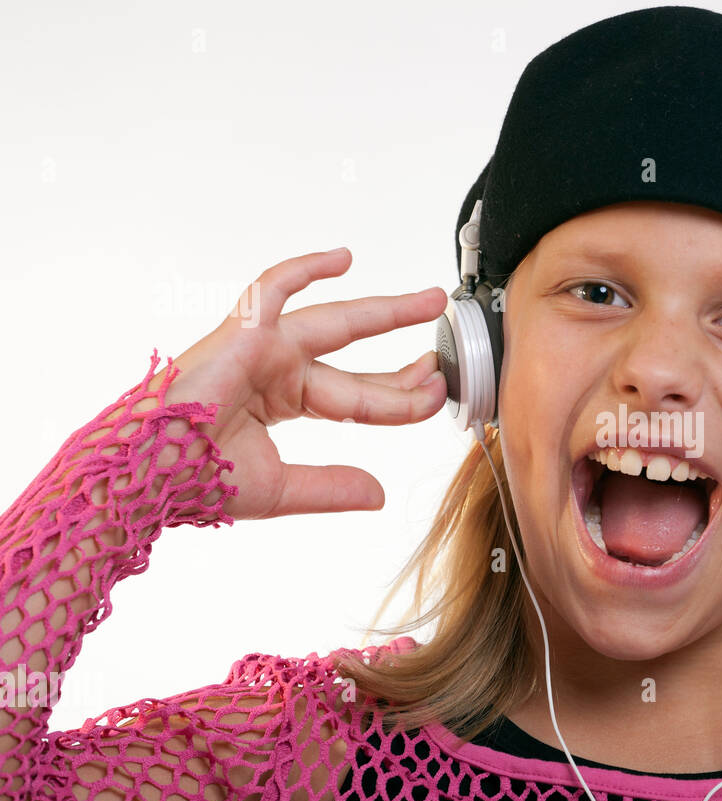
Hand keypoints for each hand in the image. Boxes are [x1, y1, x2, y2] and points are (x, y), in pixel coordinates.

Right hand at [145, 247, 448, 519]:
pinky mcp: (242, 331)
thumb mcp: (281, 488)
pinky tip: (342, 257)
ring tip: (431, 301)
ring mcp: (262, 346)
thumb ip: (331, 487)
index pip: (360, 396)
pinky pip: (273, 287)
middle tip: (445, 354)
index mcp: (286, 400)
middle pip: (358, 357)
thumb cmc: (197, 479)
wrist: (149, 471)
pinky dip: (304, 268)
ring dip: (386, 310)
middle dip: (404, 356)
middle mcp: (279, 368)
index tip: (435, 399)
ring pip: (337, 321)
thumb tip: (380, 495)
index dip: (402, 400)